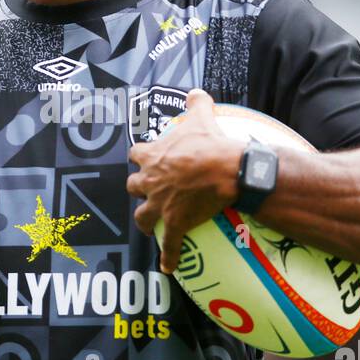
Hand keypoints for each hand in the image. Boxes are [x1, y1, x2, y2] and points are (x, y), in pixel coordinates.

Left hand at [126, 89, 244, 273]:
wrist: (225, 170)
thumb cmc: (210, 144)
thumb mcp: (201, 117)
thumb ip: (196, 103)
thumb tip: (196, 92)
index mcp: (153, 156)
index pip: (135, 155)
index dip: (140, 157)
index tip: (145, 158)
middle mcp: (151, 181)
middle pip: (133, 186)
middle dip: (139, 188)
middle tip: (148, 190)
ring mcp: (160, 204)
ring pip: (142, 216)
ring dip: (145, 220)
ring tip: (150, 225)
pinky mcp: (174, 223)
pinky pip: (169, 244)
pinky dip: (168, 257)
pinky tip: (167, 266)